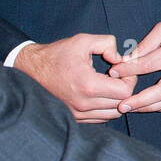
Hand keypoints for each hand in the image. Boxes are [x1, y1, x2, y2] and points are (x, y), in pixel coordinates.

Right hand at [14, 35, 135, 122]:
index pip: (125, 92)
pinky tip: (99, 95)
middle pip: (121, 104)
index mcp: (88, 85)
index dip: (129, 80)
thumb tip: (120, 59)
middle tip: (117, 78)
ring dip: (115, 101)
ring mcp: (78, 114)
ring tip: (108, 86)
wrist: (30, 70)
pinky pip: (99, 119)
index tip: (120, 71)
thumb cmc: (57, 55)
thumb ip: (107, 44)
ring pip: (112, 115)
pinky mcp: (74, 118)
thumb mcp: (83, 41)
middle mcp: (84, 104)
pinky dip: (105, 109)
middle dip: (124, 90)